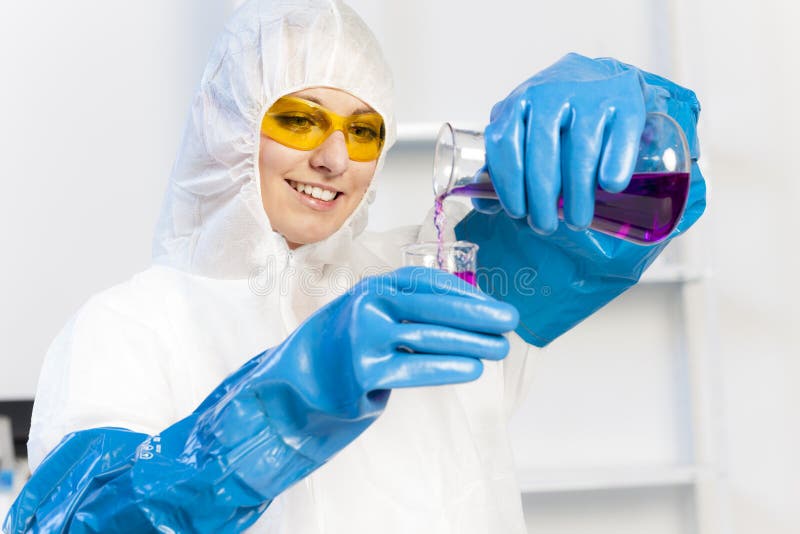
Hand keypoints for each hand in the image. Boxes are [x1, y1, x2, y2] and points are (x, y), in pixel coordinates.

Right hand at [191, 266, 518, 496]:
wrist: (289, 385)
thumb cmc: (335, 350)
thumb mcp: (365, 316)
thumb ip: (403, 312)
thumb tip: (462, 315)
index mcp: (370, 287)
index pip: (425, 282)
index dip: (463, 292)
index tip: (492, 303)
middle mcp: (367, 305)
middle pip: (433, 305)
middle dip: (477, 313)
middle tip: (510, 321)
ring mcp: (364, 337)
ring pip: (430, 336)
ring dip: (472, 341)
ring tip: (500, 347)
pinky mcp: (363, 371)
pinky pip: (415, 367)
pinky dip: (448, 367)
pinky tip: (472, 367)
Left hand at [476, 53, 646, 233]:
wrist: (598, 77)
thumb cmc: (552, 115)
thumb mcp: (520, 132)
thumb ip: (501, 166)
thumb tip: (483, 204)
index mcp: (519, 102)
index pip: (505, 146)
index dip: (509, 185)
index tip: (517, 212)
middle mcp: (551, 94)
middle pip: (542, 155)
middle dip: (542, 200)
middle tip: (545, 226)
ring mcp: (589, 96)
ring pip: (580, 153)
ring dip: (577, 194)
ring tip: (576, 219)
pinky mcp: (625, 101)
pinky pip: (619, 139)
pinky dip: (614, 165)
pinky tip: (609, 186)